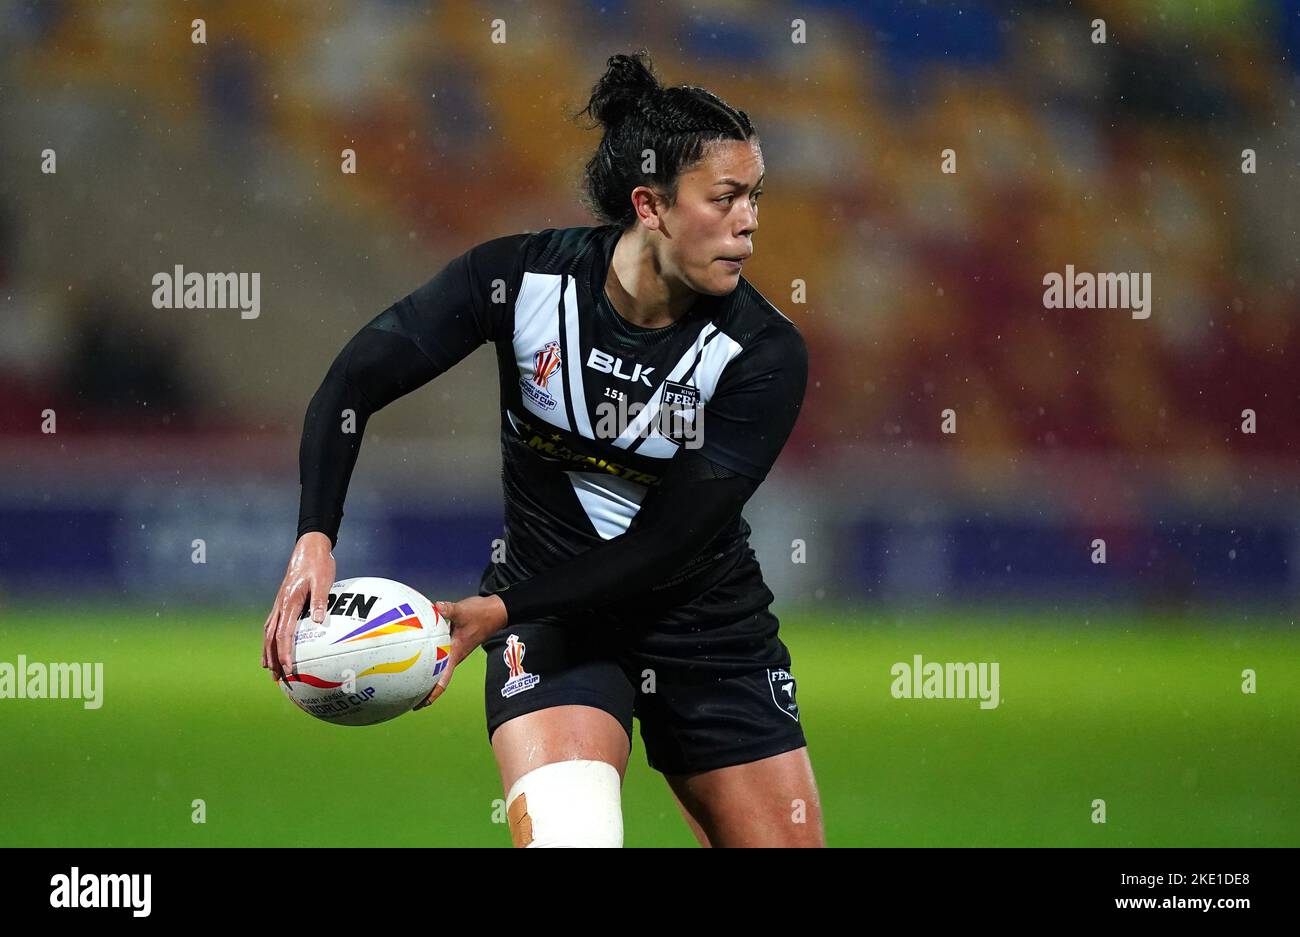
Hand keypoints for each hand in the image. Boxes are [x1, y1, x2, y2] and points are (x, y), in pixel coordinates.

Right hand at [261, 532, 334, 681]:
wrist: (309, 548)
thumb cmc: (318, 564)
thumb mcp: (323, 581)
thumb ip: (319, 600)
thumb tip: (317, 622)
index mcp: (289, 602)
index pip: (283, 634)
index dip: (284, 653)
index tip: (288, 669)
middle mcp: (280, 605)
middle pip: (271, 638)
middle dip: (273, 659)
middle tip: (277, 678)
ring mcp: (279, 604)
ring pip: (268, 633)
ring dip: (268, 652)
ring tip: (270, 670)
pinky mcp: (282, 602)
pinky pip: (272, 625)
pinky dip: (271, 640)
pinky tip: (273, 648)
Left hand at [413, 594, 508, 710]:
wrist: (496, 611)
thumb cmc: (481, 614)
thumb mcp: (464, 611)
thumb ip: (448, 609)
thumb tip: (436, 607)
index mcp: (456, 653)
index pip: (443, 679)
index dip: (432, 694)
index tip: (419, 705)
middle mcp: (455, 655)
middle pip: (438, 678)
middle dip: (424, 689)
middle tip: (406, 696)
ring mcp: (455, 649)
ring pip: (439, 667)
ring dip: (426, 674)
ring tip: (409, 679)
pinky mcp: (455, 642)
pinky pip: (440, 655)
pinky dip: (429, 658)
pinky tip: (419, 651)